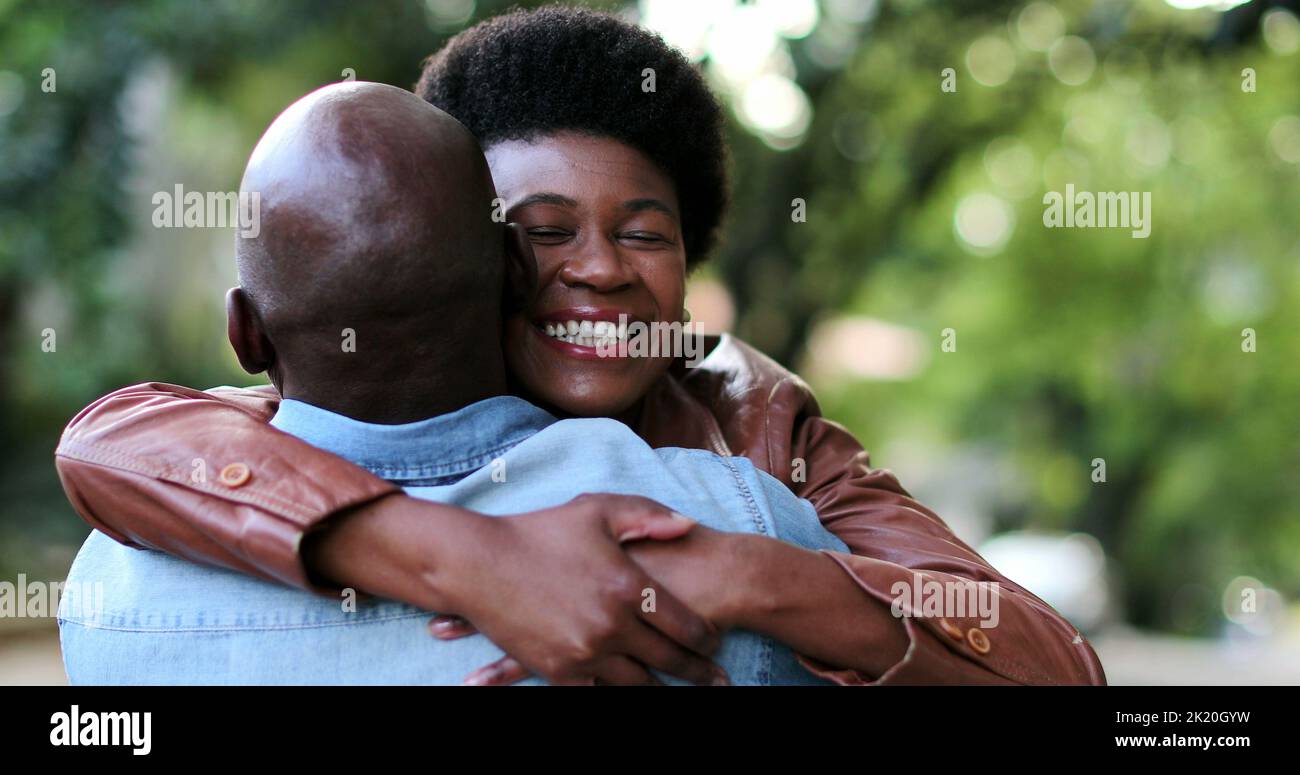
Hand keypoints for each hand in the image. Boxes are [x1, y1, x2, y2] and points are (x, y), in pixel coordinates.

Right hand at [433, 525, 755, 684]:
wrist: (478, 564)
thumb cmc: (540, 532)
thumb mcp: (597, 511)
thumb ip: (648, 515)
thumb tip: (689, 525)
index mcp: (628, 586)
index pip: (685, 624)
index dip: (707, 637)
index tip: (716, 642)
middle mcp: (612, 625)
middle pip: (669, 660)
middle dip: (698, 672)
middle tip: (717, 680)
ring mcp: (584, 653)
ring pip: (638, 684)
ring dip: (661, 688)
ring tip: (679, 690)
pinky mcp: (557, 671)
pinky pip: (598, 691)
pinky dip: (615, 690)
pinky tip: (630, 689)